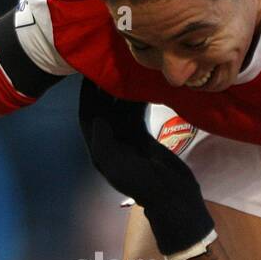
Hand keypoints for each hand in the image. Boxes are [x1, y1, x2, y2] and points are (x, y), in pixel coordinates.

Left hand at [77, 79, 213, 256]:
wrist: (173, 196)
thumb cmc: (145, 185)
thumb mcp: (121, 168)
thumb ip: (105, 145)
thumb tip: (97, 119)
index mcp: (100, 151)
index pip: (88, 117)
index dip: (87, 96)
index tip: (90, 74)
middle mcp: (110, 142)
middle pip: (102, 109)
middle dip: (103, 88)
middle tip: (108, 63)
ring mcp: (127, 138)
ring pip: (119, 108)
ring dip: (121, 90)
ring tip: (124, 67)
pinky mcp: (142, 136)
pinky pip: (135, 112)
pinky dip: (137, 98)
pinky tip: (141, 82)